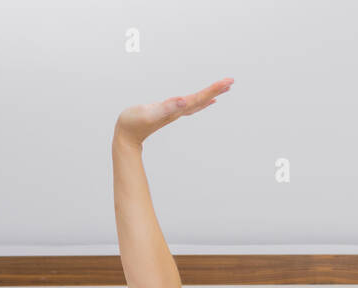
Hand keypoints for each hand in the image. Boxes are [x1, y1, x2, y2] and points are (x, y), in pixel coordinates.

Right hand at [114, 77, 233, 145]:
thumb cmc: (133, 123)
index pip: (199, 98)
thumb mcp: (149, 113)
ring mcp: (175, 113)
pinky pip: (190, 105)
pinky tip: (205, 100)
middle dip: (217, 90)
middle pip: (202, 100)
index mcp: (177, 110)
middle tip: (231, 81)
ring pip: (198, 102)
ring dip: (211, 95)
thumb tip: (184, 101)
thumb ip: (166, 107)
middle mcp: (179, 111)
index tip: (228, 82)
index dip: (213, 90)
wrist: (126, 136)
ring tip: (224, 88)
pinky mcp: (169, 112)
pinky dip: (200, 101)